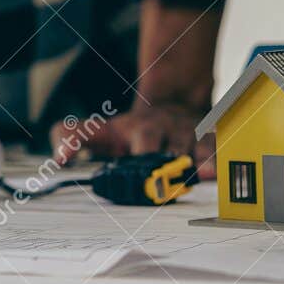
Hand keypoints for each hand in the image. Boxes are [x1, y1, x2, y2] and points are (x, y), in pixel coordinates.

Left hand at [50, 103, 214, 176]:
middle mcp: (169, 131)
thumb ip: (71, 137)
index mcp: (143, 131)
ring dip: (203, 161)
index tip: (143, 165)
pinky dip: (223, 159)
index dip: (144, 155)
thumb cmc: (131, 128)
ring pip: (200, 146)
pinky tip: (223, 172)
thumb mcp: (99, 129)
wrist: (171, 103)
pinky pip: (221, 148)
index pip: (144, 144)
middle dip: (173, 163)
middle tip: (172, 179)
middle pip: (174, 148)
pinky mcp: (210, 140)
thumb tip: (59, 158)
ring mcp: (191, 135)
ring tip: (204, 174)